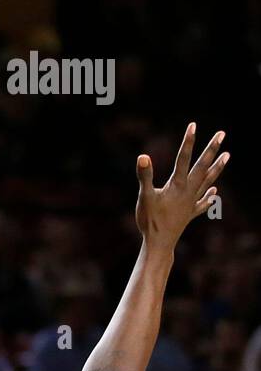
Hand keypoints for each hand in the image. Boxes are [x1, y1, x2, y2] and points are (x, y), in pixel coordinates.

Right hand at [135, 124, 228, 252]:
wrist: (159, 244)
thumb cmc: (150, 221)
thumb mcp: (144, 197)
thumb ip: (145, 176)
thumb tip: (143, 156)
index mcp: (177, 186)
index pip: (184, 158)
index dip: (188, 141)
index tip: (193, 125)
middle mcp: (188, 192)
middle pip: (203, 167)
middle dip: (212, 149)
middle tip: (222, 134)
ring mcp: (190, 203)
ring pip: (208, 181)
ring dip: (217, 168)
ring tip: (227, 156)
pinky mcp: (189, 215)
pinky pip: (202, 203)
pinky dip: (209, 196)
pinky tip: (214, 191)